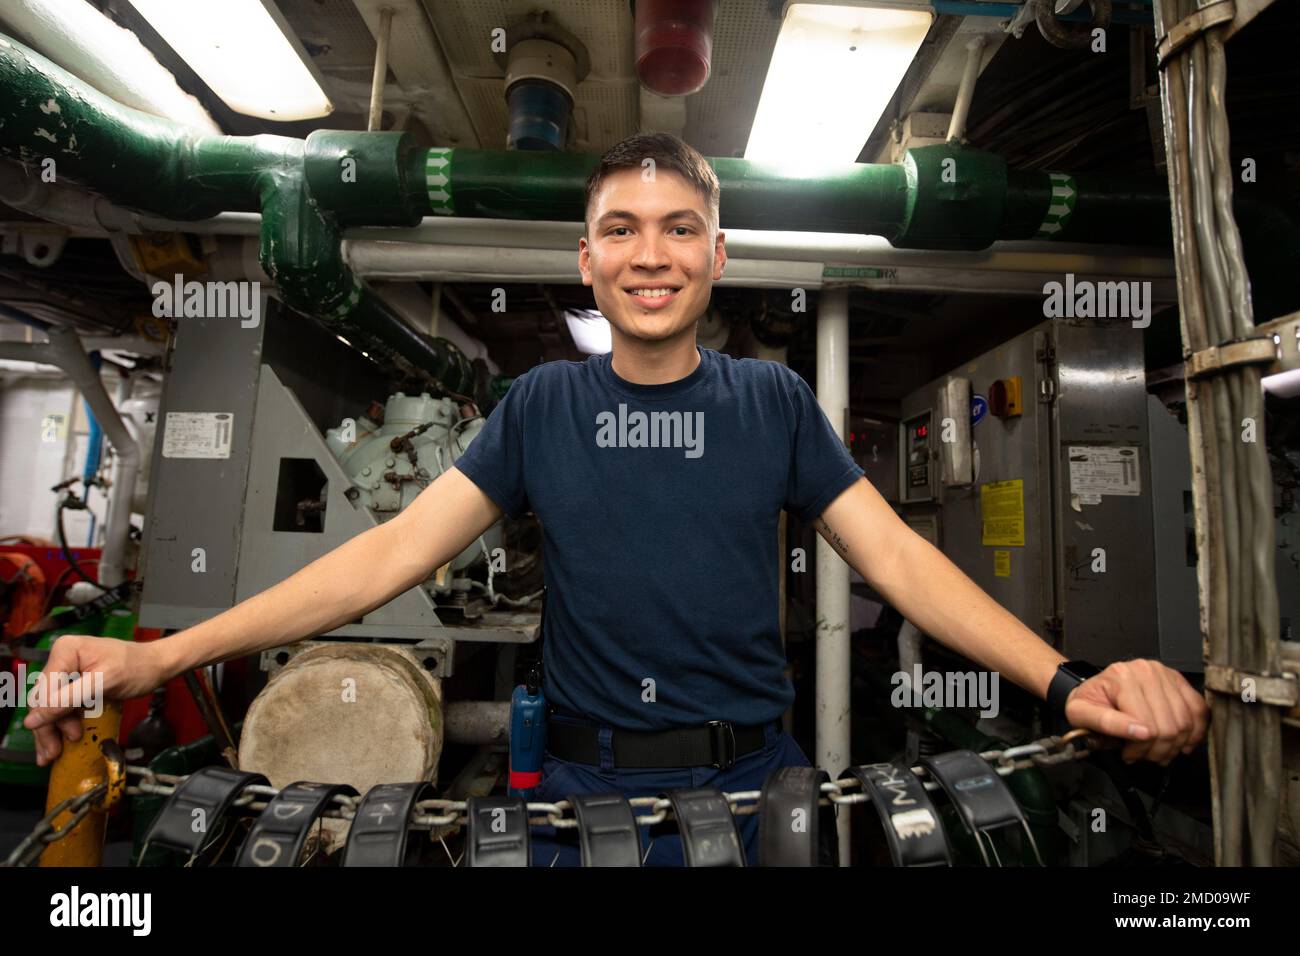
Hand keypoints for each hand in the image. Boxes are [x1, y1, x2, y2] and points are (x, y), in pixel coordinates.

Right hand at [22, 635, 167, 766]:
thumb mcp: (103, 683)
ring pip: (49, 706)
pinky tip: (61, 742)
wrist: (157, 665)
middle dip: (47, 728)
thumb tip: (32, 720)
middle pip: (43, 700)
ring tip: (55, 753)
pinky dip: (61, 724)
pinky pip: (61, 706)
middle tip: (52, 754)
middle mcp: (61, 659)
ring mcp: (67, 671)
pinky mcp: (74, 684)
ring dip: (52, 730)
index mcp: (65, 650)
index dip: (45, 718)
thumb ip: (67, 699)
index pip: (44, 690)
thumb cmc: (137, 667)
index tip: (51, 743)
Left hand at [1064, 659, 1208, 764]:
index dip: (1139, 749)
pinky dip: (1195, 732)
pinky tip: (1181, 742)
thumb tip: (1141, 733)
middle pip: (1169, 726)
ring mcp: (1165, 674)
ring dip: (1175, 745)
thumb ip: (1106, 723)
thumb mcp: (1081, 714)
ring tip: (1158, 751)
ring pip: (1186, 722)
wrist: (1095, 687)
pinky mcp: (1179, 680)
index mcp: (1121, 677)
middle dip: (1157, 751)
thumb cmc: (1089, 701)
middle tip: (1144, 756)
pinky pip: (1199, 710)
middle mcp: (1146, 671)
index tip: (1129, 756)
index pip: (1146, 725)